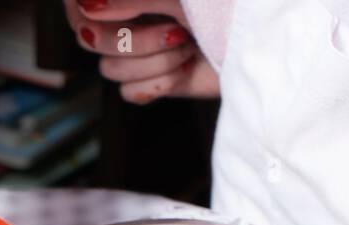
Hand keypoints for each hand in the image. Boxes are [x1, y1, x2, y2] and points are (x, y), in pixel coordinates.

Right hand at [66, 0, 219, 102]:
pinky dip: (158, 83)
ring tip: (187, 46)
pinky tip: (183, 69)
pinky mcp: (152, 80)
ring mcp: (140, 49)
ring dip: (153, 62)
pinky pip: (128, 93)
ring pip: (109, 69)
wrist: (265, 42)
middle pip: (90, 38)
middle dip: (135, 41)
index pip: (83, 4)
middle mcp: (132, 16)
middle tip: (176, 31)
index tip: (119, 11)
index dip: (97, 11)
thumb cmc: (228, 8)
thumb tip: (87, 4)